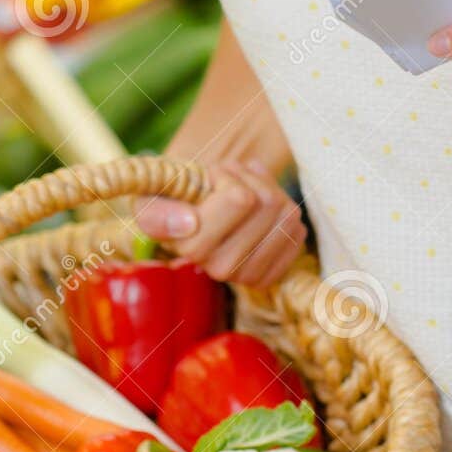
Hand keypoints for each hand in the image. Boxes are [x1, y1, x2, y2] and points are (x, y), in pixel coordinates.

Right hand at [134, 157, 305, 285]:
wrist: (195, 210)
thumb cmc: (177, 195)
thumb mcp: (155, 194)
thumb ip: (159, 210)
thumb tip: (189, 223)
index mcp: (190, 246)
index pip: (240, 198)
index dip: (229, 175)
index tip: (211, 177)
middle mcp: (217, 269)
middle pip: (267, 202)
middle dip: (250, 179)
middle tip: (229, 181)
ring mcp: (246, 275)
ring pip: (285, 214)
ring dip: (268, 192)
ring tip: (243, 193)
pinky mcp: (269, 276)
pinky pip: (297, 232)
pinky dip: (282, 212)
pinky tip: (260, 214)